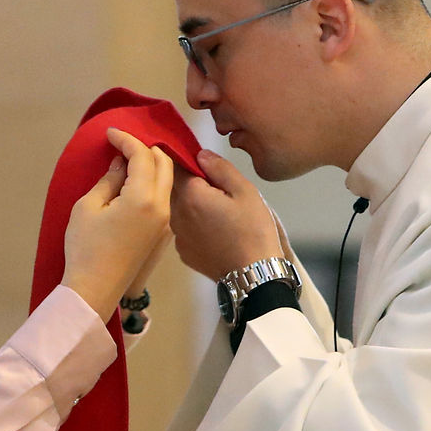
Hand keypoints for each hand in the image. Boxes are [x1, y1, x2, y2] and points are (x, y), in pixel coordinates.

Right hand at [62, 128, 174, 321]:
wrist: (96, 290)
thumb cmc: (86, 248)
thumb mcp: (89, 206)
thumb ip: (109, 179)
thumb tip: (122, 163)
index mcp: (143, 198)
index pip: (142, 156)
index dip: (127, 139)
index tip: (111, 133)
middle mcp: (162, 207)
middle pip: (164, 164)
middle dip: (146, 148)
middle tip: (124, 143)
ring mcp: (166, 223)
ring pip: (167, 182)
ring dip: (152, 166)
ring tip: (130, 160)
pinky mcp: (163, 235)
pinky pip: (164, 200)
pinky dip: (154, 184)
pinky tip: (136, 184)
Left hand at [170, 149, 282, 280]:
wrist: (254, 275)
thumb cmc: (254, 231)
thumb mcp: (245, 191)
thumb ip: (220, 168)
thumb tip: (201, 155)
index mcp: (190, 196)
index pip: (178, 166)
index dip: (191, 161)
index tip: (204, 164)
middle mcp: (176, 215)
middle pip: (177, 189)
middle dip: (193, 185)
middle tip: (219, 191)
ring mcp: (178, 237)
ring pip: (180, 210)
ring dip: (193, 206)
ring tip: (219, 213)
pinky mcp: (183, 253)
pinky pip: (185, 230)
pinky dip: (195, 226)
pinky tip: (214, 232)